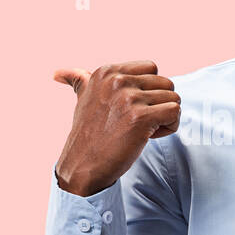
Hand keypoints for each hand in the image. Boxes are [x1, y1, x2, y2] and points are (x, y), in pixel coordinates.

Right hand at [52, 60, 180, 196]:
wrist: (83, 166)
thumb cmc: (87, 135)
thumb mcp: (81, 100)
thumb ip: (78, 81)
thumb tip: (58, 73)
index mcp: (106, 72)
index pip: (151, 68)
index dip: (149, 90)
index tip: (133, 109)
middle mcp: (117, 80)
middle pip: (166, 82)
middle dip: (160, 104)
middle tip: (141, 123)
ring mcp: (129, 98)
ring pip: (174, 97)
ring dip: (166, 117)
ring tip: (145, 131)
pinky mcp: (140, 117)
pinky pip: (175, 112)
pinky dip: (170, 127)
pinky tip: (151, 137)